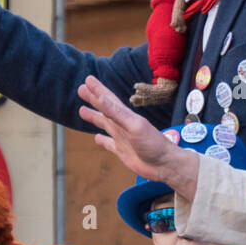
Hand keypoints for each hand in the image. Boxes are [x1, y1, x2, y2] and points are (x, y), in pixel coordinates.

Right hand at [77, 76, 198, 197]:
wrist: (164, 164)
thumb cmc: (153, 144)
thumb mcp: (134, 126)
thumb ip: (117, 113)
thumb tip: (100, 98)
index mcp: (126, 116)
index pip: (109, 99)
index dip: (98, 89)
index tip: (88, 79)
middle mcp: (123, 125)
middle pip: (104, 109)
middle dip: (93, 99)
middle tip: (81, 89)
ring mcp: (122, 137)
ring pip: (104, 124)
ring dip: (94, 116)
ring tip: (82, 110)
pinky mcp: (122, 151)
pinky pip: (108, 143)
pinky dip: (102, 140)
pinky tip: (96, 138)